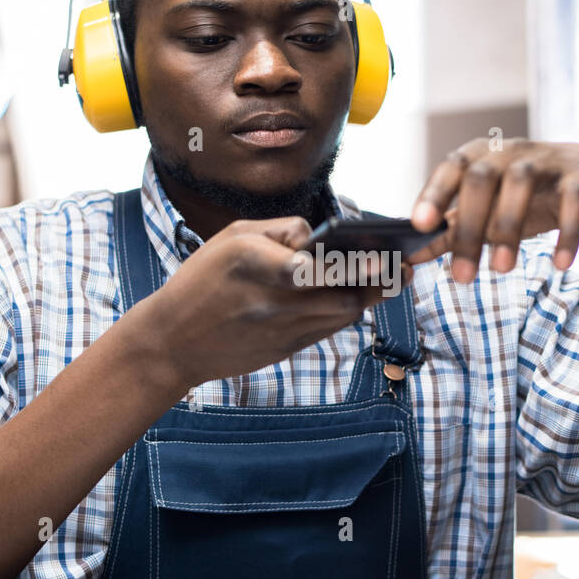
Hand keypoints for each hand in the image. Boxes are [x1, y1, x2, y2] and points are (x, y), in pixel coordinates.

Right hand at [127, 216, 410, 389]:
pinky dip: (349, 310)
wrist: (174, 342)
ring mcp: (280, 328)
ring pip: (341, 314)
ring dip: (370, 297)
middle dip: (375, 281)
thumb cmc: (202, 280)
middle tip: (404, 266)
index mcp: (251, 262)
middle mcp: (270, 298)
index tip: (378, 256)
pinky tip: (364, 295)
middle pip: (337, 294)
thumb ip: (280, 230)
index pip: (308, 265)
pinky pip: (330, 328)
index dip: (347, 265)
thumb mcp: (231, 237)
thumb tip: (321, 233)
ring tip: (397, 278)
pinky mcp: (286, 348)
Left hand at [407, 138, 578, 281]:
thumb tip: (409, 255)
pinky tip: (560, 264)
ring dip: (508, 227)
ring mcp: (549, 162)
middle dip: (469, 227)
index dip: (434, 193)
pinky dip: (566, 233)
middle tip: (462, 276)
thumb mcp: (489, 213)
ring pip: (521, 183)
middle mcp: (510, 152)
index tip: (419, 225)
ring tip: (501, 269)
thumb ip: (450, 231)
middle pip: (481, 179)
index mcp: (481, 157)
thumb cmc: (532, 199)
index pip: (451, 168)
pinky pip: (573, 201)